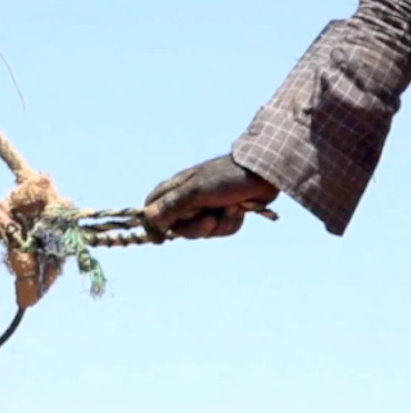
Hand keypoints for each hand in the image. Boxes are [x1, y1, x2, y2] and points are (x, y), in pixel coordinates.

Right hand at [142, 154, 278, 239]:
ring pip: (203, 231)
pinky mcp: (223, 213)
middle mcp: (188, 199)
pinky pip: (221, 229)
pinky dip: (231, 222)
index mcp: (176, 189)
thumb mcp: (196, 191)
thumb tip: (148, 217)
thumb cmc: (226, 177)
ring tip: (232, 208)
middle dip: (197, 228)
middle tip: (210, 220)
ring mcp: (206, 207)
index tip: (160, 238)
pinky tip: (240, 209)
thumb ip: (172, 204)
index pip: (152, 207)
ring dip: (220, 224)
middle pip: (179, 227)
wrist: (263, 174)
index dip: (152, 224)